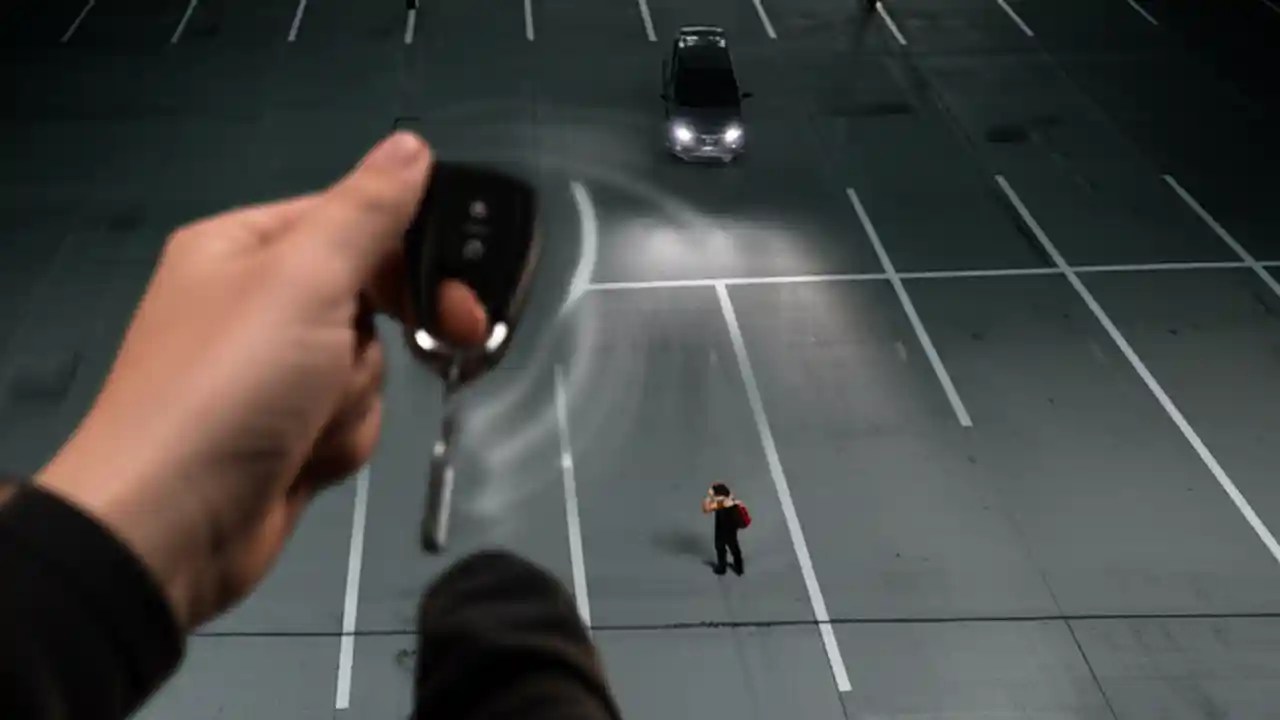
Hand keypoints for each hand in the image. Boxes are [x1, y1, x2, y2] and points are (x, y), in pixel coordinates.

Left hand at [35, 131, 486, 629]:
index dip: (411, 248)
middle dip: (386, 336)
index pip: (352, 220)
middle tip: (459, 335)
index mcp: (245, 247)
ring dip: (356, 397)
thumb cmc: (235, 384)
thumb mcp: (305, 279)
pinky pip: (350, 417)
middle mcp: (257, 304)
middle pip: (371, 298)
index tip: (463, 279)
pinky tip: (306, 459)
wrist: (173, 526)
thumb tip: (412, 144)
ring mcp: (273, 376)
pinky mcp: (287, 435)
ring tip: (311, 423)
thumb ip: (367, 212)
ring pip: (368, 366)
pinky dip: (341, 439)